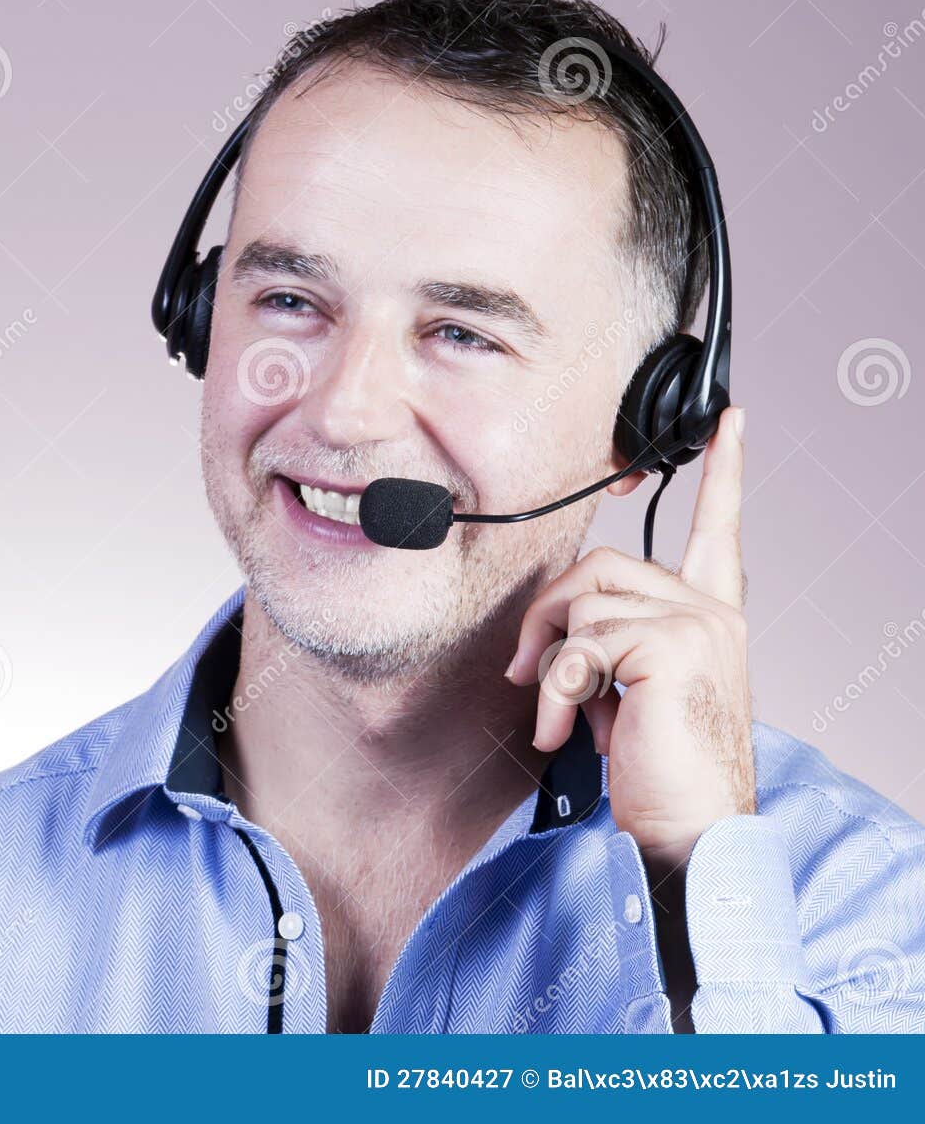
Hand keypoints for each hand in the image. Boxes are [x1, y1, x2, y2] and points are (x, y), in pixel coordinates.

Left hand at [505, 406, 753, 871]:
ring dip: (550, 667)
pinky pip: (580, 645)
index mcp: (712, 615)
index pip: (719, 531)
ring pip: (583, 605)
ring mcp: (698, 624)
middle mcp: (714, 611)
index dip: (724, 473)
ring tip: (560, 717)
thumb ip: (613, 644)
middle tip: (523, 671)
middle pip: (601, 567)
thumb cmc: (662, 770)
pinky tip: (568, 731)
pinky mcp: (672, 647)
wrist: (691, 830)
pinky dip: (557, 692)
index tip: (729, 422)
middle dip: (547, 615)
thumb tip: (551, 637)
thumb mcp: (634, 692)